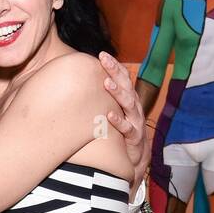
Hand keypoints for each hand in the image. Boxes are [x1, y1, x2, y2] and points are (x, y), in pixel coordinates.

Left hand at [99, 51, 149, 192]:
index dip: (115, 66)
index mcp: (128, 99)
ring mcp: (135, 121)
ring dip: (118, 93)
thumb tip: (77, 86)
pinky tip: (109, 115)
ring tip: (106, 83)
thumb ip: (100, 100)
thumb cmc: (119, 131)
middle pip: (126, 86)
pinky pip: (127, 128)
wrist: (133, 158)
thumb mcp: (112, 112)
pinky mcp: (135, 137)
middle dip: (116, 72)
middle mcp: (134, 107)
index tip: (102, 55)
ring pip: (129, 104)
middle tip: (104, 60)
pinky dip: (118, 121)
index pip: (123, 78)